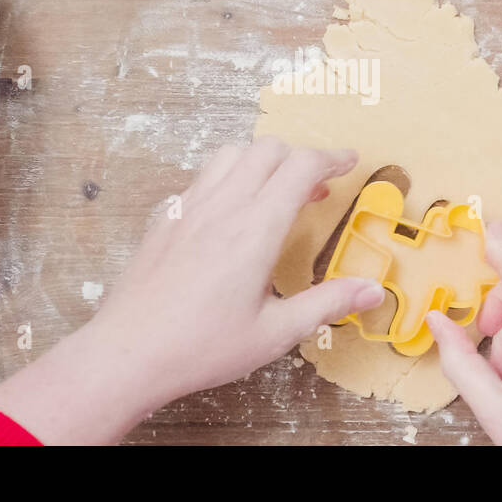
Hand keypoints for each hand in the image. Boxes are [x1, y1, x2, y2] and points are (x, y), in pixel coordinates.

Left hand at [0, 137, 384, 443]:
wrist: (128, 353)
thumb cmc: (200, 347)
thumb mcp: (276, 332)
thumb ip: (327, 303)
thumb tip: (372, 291)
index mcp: (255, 229)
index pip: (301, 167)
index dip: (331, 158)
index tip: (349, 162)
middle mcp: (222, 206)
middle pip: (267, 148)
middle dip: (300, 156)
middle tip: (318, 185)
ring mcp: (189, 208)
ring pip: (232, 154)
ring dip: (262, 160)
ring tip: (277, 191)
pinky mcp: (166, 218)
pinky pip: (203, 177)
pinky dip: (230, 177)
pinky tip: (233, 213)